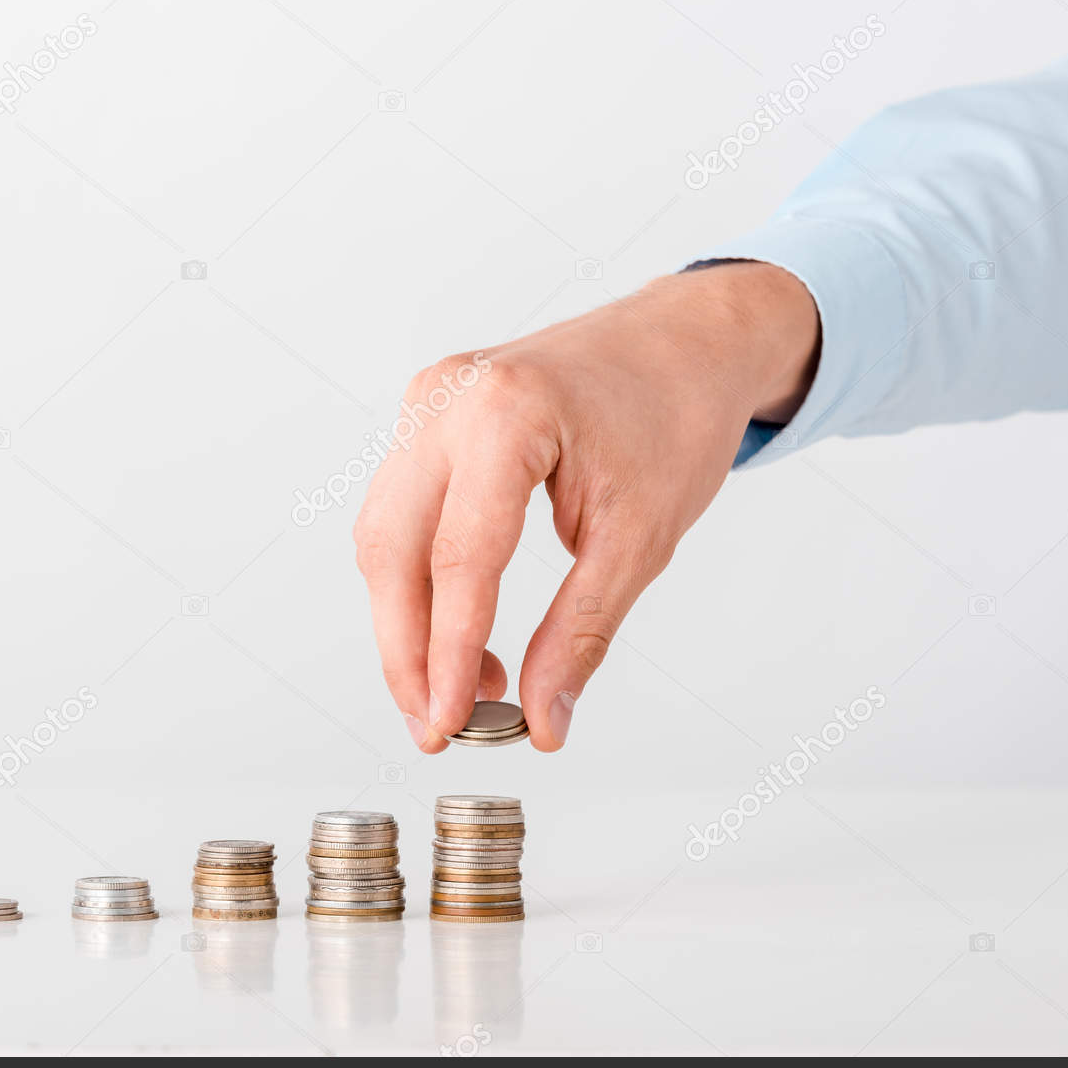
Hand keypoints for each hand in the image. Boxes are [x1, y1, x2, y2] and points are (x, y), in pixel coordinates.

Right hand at [353, 262, 818, 751]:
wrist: (685, 341)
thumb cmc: (674, 416)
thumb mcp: (640, 538)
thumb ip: (581, 633)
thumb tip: (542, 718)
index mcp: (507, 414)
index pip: (459, 559)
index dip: (448, 654)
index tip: (452, 723)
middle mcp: (448, 398)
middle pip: (394, 551)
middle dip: (407, 651)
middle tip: (436, 726)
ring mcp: (428, 401)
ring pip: (383, 535)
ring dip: (406, 621)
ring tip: (457, 686)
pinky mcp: (426, 415)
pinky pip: (397, 510)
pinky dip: (415, 578)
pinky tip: (452, 628)